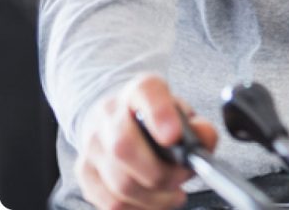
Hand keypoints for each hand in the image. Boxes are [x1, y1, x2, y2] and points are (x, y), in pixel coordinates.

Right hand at [75, 73, 217, 209]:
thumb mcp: (181, 111)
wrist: (118, 119)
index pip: (146, 92)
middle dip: (160, 173)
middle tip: (182, 177)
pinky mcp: (84, 172)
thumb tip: (203, 140)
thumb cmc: (154, 118)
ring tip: (173, 193)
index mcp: (139, 90)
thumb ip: (197, 125)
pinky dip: (138, 209)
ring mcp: (92, 144)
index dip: (160, 114)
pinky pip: (110, 203)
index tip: (174, 136)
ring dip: (154, 198)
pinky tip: (153, 201)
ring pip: (119, 183)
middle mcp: (108, 113)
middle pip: (124, 147)